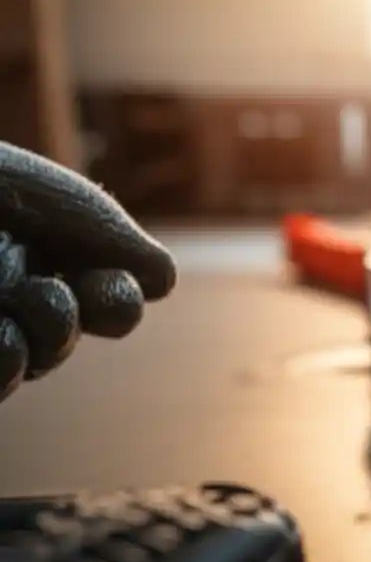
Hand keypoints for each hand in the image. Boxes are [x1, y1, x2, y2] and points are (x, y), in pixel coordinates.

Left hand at [0, 141, 176, 399]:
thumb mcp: (56, 201)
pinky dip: (1, 357)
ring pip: (35, 359)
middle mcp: (4, 290)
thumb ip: (115, 239)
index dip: (115, 299)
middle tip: (32, 287)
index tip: (97, 277)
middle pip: (70, 333)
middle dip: (62, 314)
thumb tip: (162, 283)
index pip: (108, 301)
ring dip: (30, 332)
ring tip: (1, 302)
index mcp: (37, 249)